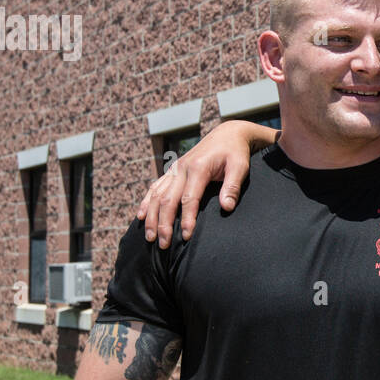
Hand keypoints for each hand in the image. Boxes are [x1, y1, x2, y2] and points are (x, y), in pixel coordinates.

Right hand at [136, 121, 266, 247]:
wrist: (227, 134)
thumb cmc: (236, 153)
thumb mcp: (240, 167)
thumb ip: (233, 187)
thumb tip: (226, 208)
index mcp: (198, 168)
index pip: (189, 198)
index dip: (186, 218)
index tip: (186, 236)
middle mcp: (181, 168)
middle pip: (168, 200)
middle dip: (163, 224)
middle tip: (163, 245)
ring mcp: (174, 169)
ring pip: (156, 195)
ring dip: (151, 217)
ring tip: (150, 237)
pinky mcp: (172, 171)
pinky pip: (155, 187)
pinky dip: (146, 202)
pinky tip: (140, 216)